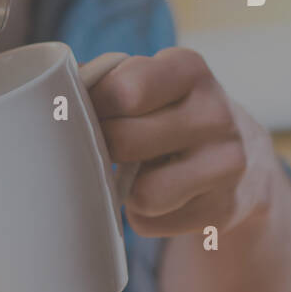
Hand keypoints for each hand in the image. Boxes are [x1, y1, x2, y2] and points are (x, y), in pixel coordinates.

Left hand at [87, 48, 278, 237]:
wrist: (241, 160)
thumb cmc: (168, 114)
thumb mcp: (148, 80)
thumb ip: (103, 81)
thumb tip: (49, 101)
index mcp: (189, 68)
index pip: (123, 91)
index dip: (93, 107)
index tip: (92, 114)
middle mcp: (216, 112)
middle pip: (124, 141)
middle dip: (106, 148)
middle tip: (112, 147)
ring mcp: (227, 163)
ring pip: (142, 192)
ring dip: (127, 188)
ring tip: (140, 173)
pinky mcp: (224, 209)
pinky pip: (152, 223)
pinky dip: (144, 216)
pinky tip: (164, 197)